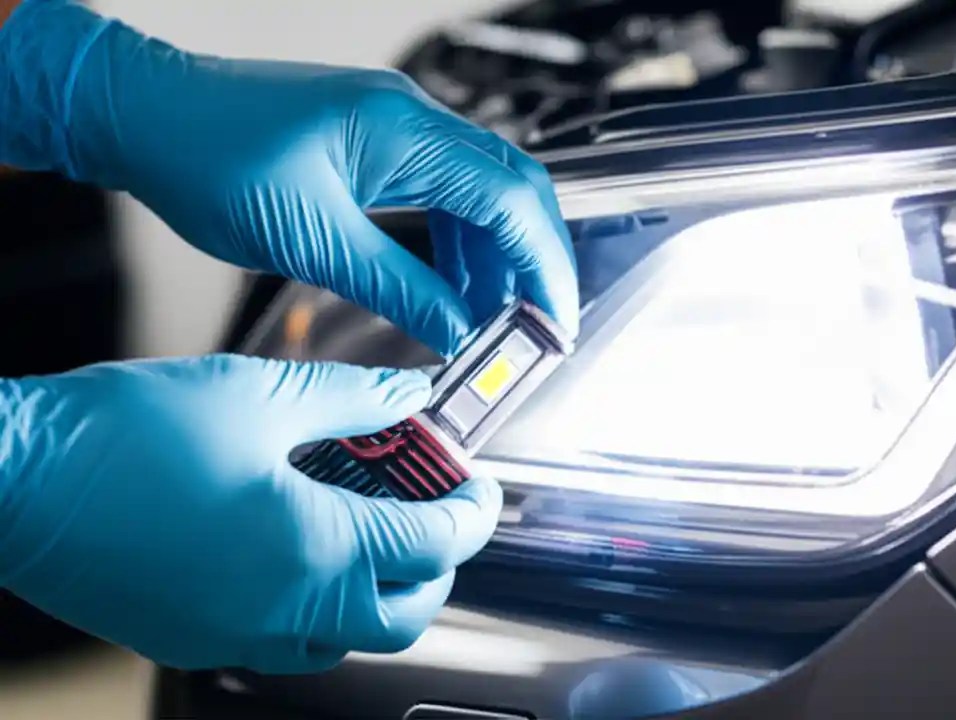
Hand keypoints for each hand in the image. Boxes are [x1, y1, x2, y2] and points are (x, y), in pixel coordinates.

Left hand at [0, 1, 578, 351]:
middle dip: (536, 262)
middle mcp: (414, 119)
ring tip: (492, 323)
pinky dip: (459, 245)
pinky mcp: (378, 144)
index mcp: (404, 132)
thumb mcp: (309, 240)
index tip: (552, 324)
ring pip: (483, 195)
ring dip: (497, 259)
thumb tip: (459, 331)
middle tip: (539, 328)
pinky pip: (444, 193)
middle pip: (514, 191)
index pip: (511, 200)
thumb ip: (398, 288)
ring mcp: (398, 127)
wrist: (142, 111)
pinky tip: (452, 290)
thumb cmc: (205, 158)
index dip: (543, 266)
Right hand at [0, 355, 502, 672]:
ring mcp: (236, 636)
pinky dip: (319, 601)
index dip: (473, 509)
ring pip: (348, 635)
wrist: (9, 481)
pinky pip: (288, 640)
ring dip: (380, 587)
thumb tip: (409, 395)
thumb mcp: (257, 393)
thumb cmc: (120, 436)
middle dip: (437, 562)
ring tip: (368, 519)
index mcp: (315, 550)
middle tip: (431, 506)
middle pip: (406, 613)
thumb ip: (351, 398)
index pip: (436, 545)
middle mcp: (284, 611)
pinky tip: (299, 542)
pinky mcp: (194, 638)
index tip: (479, 484)